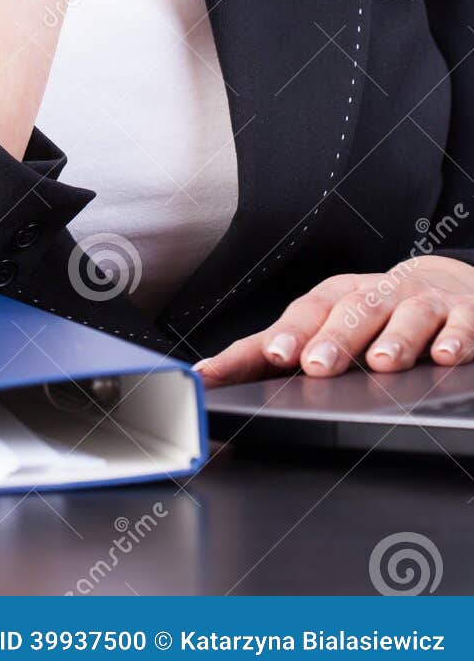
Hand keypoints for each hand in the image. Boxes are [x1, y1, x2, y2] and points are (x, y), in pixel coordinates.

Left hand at [193, 256, 473, 385]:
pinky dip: (454, 339)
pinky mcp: (464, 314)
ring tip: (383, 364)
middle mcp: (375, 295)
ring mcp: (421, 303)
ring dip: (394, 338)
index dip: (282, 335)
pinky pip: (461, 325)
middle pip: (351, 313)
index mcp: (335, 298)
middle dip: (333, 339)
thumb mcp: (330, 325)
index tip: (268, 357)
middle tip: (316, 365)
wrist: (450, 286)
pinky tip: (443, 357)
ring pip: (405, 316)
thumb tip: (211, 374)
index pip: (301, 315)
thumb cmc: (377, 313)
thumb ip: (279, 352)